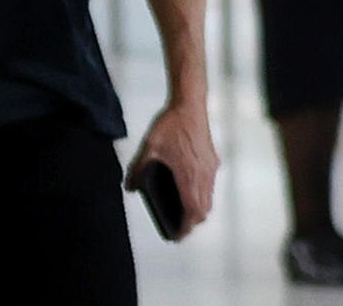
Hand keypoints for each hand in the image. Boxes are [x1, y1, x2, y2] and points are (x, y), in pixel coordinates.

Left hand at [137, 97, 218, 232]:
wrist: (190, 105)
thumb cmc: (170, 126)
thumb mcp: (149, 147)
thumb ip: (139, 169)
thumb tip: (130, 188)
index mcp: (189, 177)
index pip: (192, 212)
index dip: (185, 227)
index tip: (177, 236)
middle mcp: (204, 177)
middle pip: (203, 210)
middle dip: (191, 222)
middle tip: (178, 227)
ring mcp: (210, 170)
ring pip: (209, 198)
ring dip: (198, 209)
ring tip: (183, 213)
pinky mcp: (212, 161)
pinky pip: (210, 185)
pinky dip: (201, 194)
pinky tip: (189, 189)